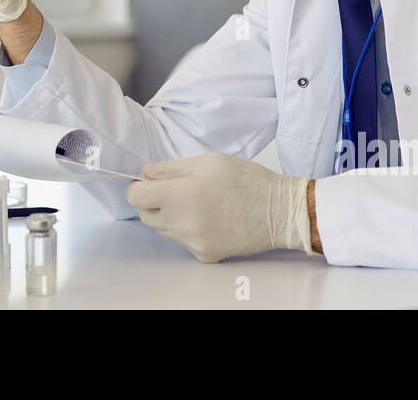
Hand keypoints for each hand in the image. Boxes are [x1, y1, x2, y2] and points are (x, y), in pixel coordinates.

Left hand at [126, 154, 312, 262]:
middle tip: (172, 190)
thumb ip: (171, 168)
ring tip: (195, 203)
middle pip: (146, 216)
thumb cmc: (247, 180)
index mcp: (180, 194)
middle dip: (152, 202)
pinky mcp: (205, 255)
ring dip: (169, 216)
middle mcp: (182, 223)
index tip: (146, 182)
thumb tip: (146, 174)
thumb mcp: (209, 162)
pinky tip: (209, 219)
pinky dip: (189, 231)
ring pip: (164, 230)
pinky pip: (184, 242)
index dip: (137, 187)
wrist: (281, 212)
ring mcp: (193, 242)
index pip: (136, 197)